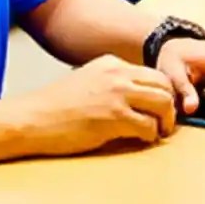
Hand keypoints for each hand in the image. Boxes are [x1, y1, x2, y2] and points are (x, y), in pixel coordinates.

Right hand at [13, 54, 178, 156]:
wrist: (34, 117)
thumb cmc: (57, 105)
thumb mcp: (87, 79)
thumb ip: (111, 82)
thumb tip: (136, 97)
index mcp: (112, 63)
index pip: (153, 74)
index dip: (161, 93)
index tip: (157, 109)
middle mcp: (118, 74)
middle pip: (164, 85)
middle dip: (170, 106)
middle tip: (163, 122)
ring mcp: (117, 94)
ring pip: (164, 103)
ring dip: (165, 122)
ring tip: (156, 132)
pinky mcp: (114, 117)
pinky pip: (149, 126)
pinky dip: (150, 136)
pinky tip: (140, 139)